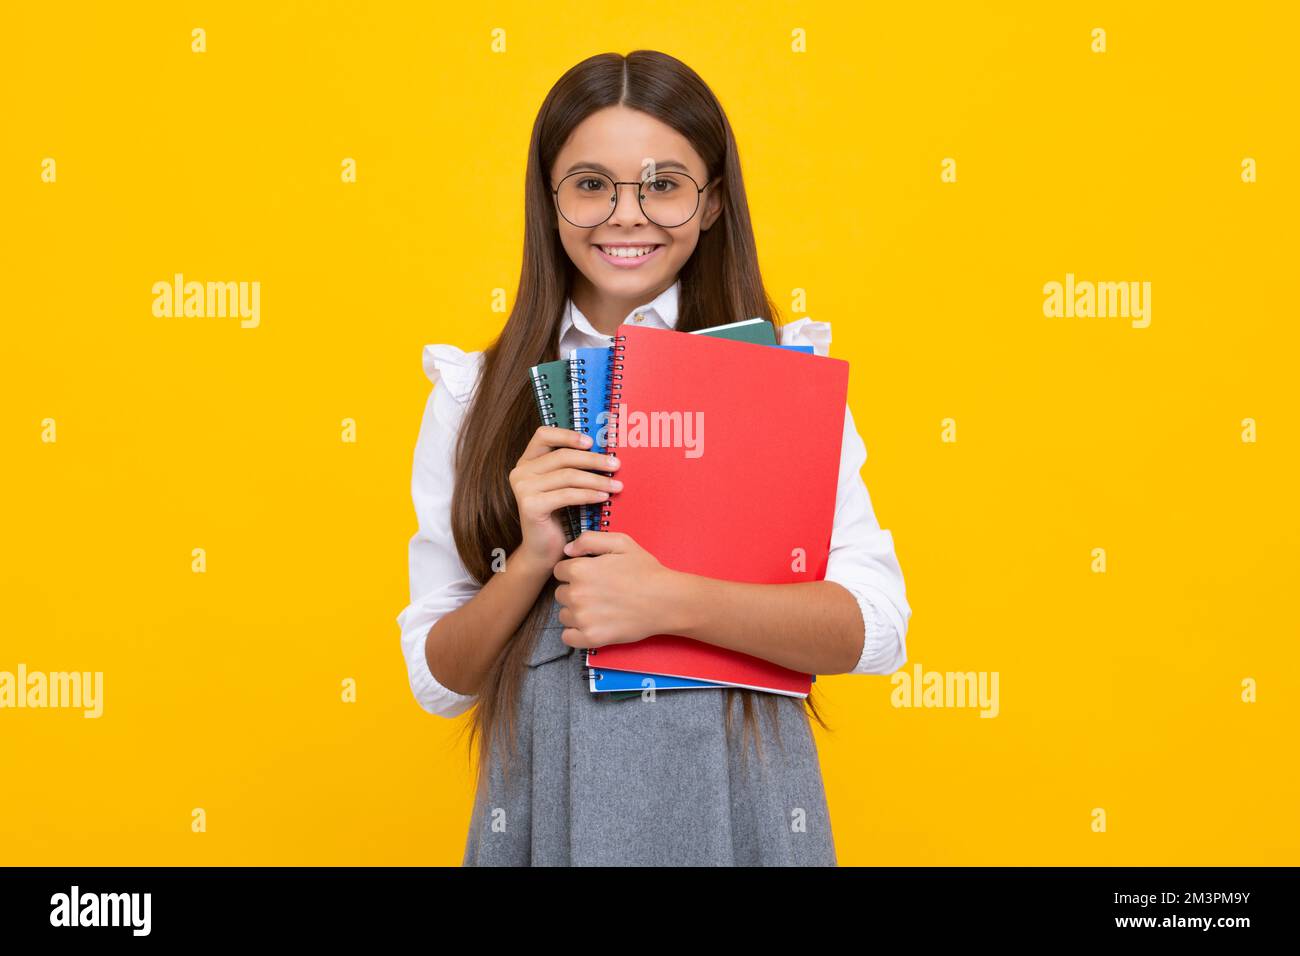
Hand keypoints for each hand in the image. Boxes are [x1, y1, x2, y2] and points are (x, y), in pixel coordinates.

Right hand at [509, 427, 622, 569]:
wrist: (542, 551)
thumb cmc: (558, 518)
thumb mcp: (563, 487)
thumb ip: (572, 468)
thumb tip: (604, 451)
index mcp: (527, 461)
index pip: (544, 434)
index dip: (568, 434)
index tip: (591, 442)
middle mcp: (521, 471)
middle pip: (563, 456)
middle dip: (594, 460)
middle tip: (616, 465)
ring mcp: (523, 488)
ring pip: (568, 475)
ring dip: (597, 480)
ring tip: (616, 486)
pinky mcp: (530, 505)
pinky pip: (567, 494)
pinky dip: (588, 495)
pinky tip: (603, 498)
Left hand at [552, 531, 679, 648]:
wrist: (666, 601)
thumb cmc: (646, 571)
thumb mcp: (621, 542)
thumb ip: (589, 539)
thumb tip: (567, 549)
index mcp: (580, 570)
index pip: (559, 571)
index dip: (574, 571)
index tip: (590, 575)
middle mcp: (577, 594)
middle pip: (561, 593)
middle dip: (575, 591)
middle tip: (598, 592)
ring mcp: (583, 618)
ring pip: (564, 614)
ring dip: (576, 612)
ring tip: (599, 608)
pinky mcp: (591, 638)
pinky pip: (568, 637)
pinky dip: (576, 633)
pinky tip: (591, 625)